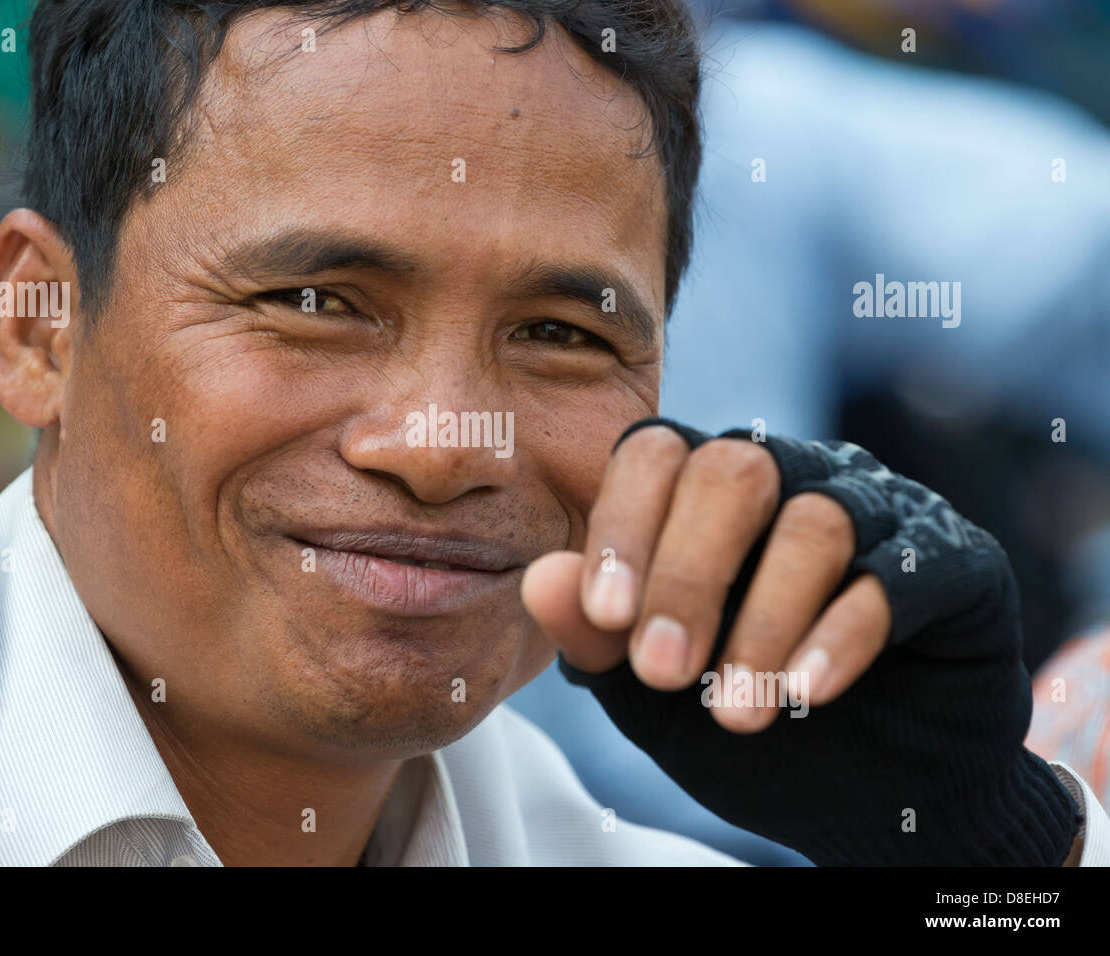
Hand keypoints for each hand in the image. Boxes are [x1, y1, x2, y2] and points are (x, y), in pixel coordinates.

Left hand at [521, 418, 1082, 864]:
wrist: (862, 795)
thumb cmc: (744, 721)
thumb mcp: (651, 696)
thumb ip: (596, 638)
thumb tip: (536, 578)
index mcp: (706, 490)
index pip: (654, 453)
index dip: (623, 526)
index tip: (606, 618)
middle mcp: (795, 475)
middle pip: (735, 468)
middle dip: (687, 574)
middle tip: (662, 671)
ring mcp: (880, 510)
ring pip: (816, 520)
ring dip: (764, 623)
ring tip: (735, 712)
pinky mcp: (954, 561)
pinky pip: (900, 573)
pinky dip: (842, 635)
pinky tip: (806, 692)